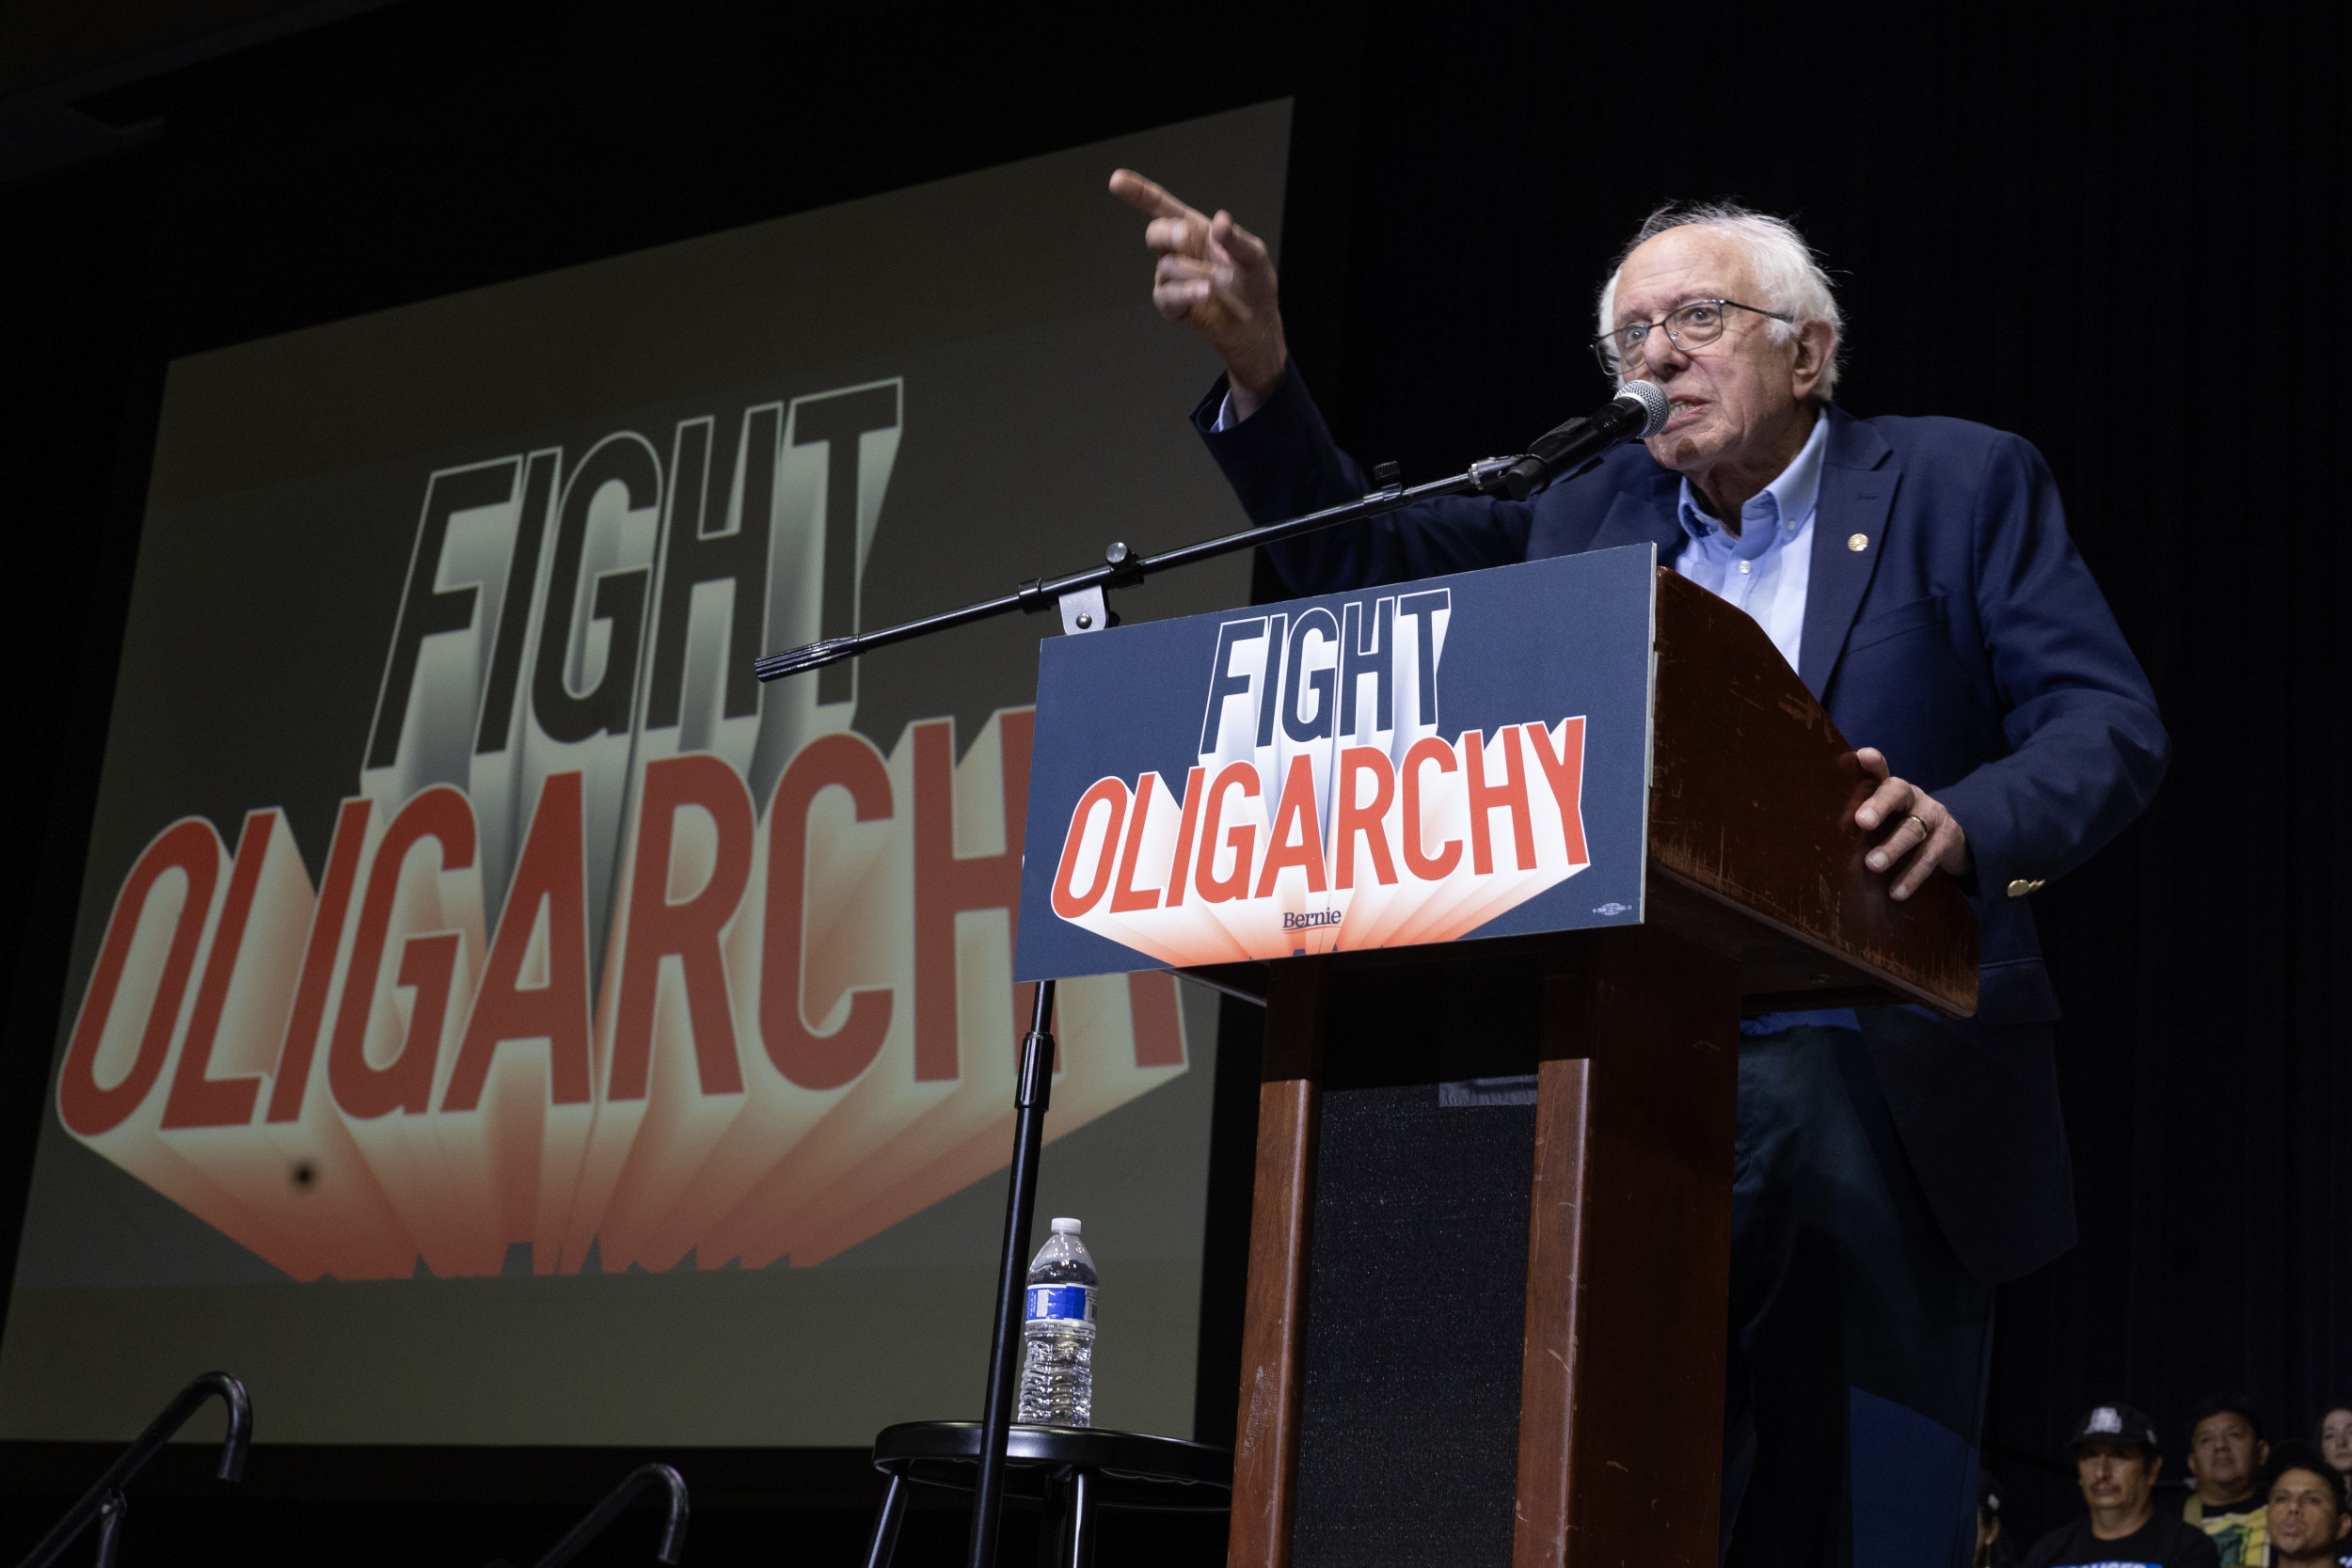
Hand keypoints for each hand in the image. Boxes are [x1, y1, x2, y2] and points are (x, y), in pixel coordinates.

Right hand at [1109, 168, 1287, 417]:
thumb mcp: (1254, 257)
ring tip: (1223, 281)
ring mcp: (1172, 279)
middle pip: (1154, 233)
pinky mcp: (1172, 306)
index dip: (1137, 193)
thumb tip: (1221, 220)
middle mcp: (1178, 252)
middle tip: (1185, 236)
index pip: (1160, 207)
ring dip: (1195, 271)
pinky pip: (1168, 296)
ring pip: (1166, 267)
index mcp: (1195, 230)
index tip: (1116, 181)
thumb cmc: (1254, 285)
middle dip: (1166, 232)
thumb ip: (1237, 240)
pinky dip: (1186, 292)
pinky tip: (1205, 292)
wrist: (1257, 325)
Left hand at [1851, 747, 1970, 900]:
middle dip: (1879, 805)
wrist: (1948, 840)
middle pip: (1896, 792)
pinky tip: (1895, 892)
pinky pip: (1928, 858)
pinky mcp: (1946, 841)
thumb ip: (1859, 814)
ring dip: (1891, 848)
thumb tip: (1836, 829)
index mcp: (1891, 787)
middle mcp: (1912, 796)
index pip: (1880, 770)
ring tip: (1872, 864)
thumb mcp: (1880, 816)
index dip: (1872, 763)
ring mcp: (1933, 816)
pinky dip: (1911, 876)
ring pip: (1912, 830)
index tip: (1860, 756)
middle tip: (1861, 822)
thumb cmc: (1899, 825)